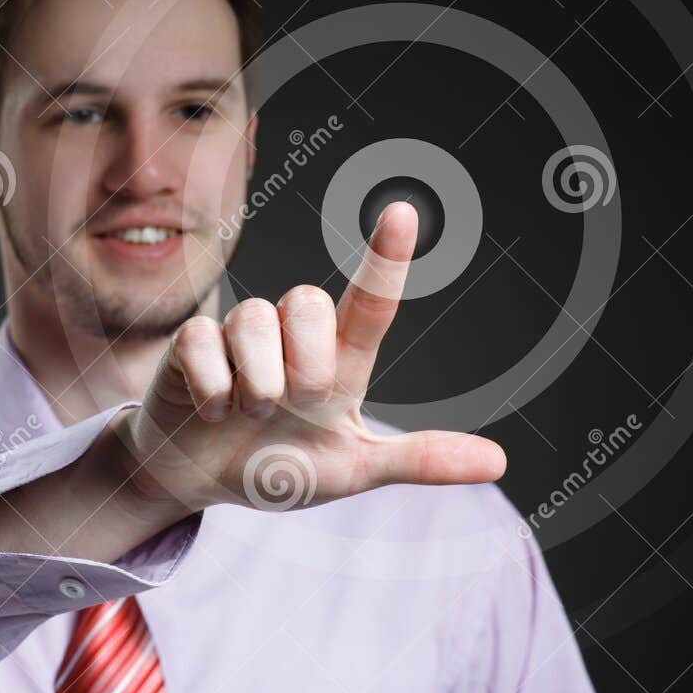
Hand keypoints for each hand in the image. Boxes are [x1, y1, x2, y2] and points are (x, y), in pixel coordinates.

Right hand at [112, 201, 505, 512]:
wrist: (200, 479)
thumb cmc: (280, 465)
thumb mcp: (353, 471)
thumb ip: (418, 460)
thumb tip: (500, 463)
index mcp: (341, 362)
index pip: (371, 302)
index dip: (386, 257)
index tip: (402, 212)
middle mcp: (294, 335)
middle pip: (309, 301)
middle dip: (304, 365)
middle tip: (293, 407)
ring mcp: (241, 335)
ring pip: (253, 321)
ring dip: (257, 384)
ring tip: (251, 413)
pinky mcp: (192, 343)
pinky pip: (203, 345)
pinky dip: (213, 391)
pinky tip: (212, 410)